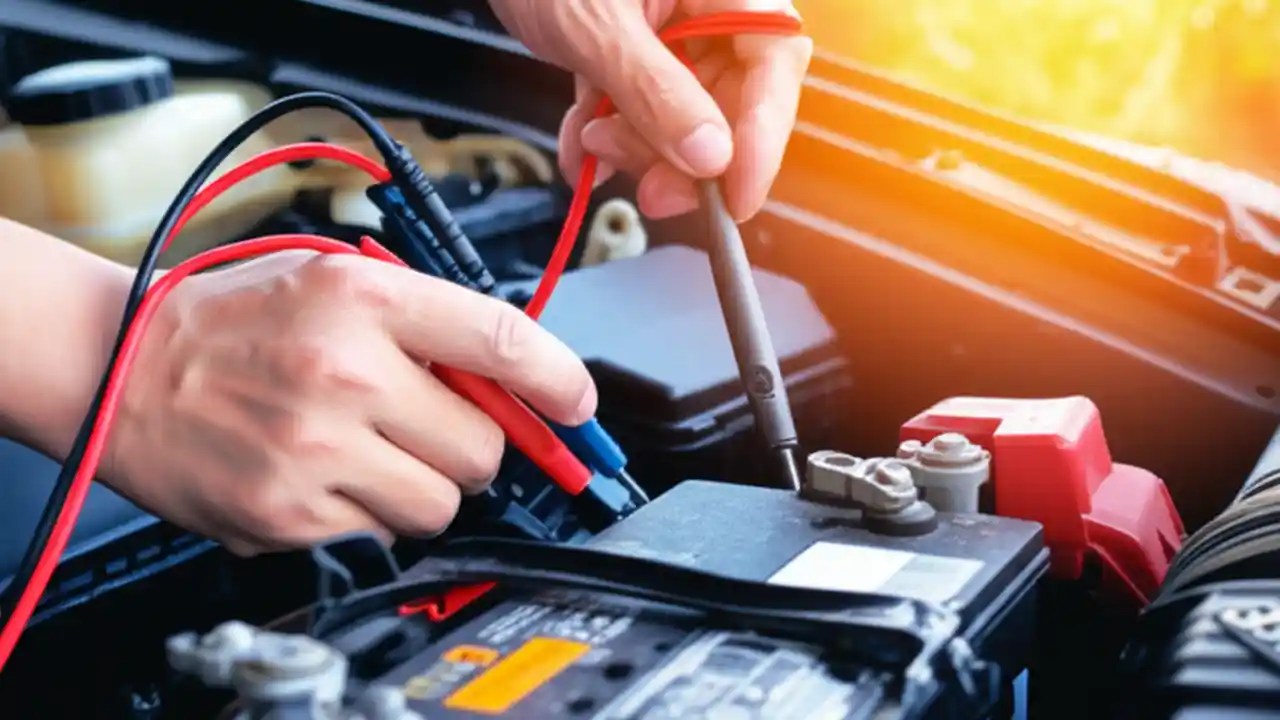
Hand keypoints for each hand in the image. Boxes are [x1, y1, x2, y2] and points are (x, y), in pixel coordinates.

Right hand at [104, 252, 595, 555]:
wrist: (119, 368)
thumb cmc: (228, 319)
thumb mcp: (332, 279)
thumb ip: (423, 318)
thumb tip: (509, 374)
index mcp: (364, 297)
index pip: (503, 340)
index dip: (560, 380)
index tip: (577, 404)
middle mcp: (346, 371)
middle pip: (486, 446)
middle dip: (473, 446)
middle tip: (430, 429)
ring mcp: (318, 449)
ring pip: (443, 502)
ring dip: (426, 486)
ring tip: (372, 454)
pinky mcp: (292, 513)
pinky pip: (383, 534)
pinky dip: (371, 515)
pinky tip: (327, 478)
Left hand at [489, 0, 811, 221]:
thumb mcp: (596, 28)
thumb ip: (656, 93)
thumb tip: (713, 159)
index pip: (773, 60)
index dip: (764, 136)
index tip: (736, 198)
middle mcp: (705, 1)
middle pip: (732, 94)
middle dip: (687, 154)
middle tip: (652, 194)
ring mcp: (668, 22)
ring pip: (683, 108)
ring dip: (641, 147)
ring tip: (593, 143)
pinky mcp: (630, 40)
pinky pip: (638, 99)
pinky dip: (610, 131)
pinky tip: (578, 151)